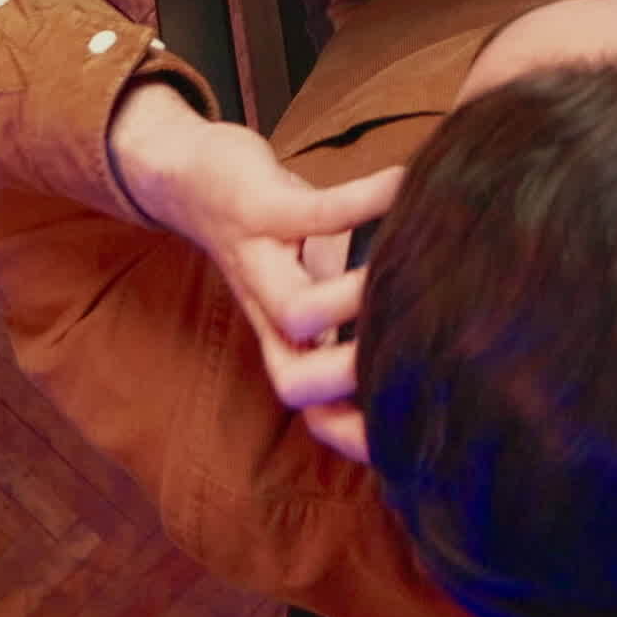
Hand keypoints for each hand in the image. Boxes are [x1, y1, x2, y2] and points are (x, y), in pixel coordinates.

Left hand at [109, 83, 404, 465]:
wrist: (189, 181)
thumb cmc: (273, 241)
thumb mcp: (313, 289)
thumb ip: (354, 321)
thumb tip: (427, 342)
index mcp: (287, 343)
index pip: (314, 413)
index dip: (355, 436)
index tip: (411, 432)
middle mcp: (269, 317)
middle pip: (295, 383)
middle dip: (353, 379)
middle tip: (416, 354)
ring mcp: (259, 263)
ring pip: (295, 309)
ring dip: (354, 297)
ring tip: (407, 273)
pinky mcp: (259, 209)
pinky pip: (316, 213)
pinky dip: (365, 200)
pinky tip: (403, 184)